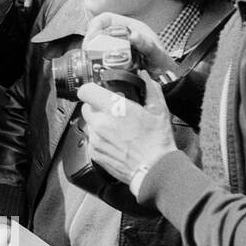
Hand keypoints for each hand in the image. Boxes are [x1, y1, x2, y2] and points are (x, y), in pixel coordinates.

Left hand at [79, 71, 178, 190]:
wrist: (155, 169)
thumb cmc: (157, 142)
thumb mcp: (159, 110)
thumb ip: (150, 89)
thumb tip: (145, 77)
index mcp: (114, 109)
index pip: (86, 91)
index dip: (92, 89)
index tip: (99, 92)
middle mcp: (100, 123)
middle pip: (87, 107)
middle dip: (97, 107)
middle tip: (113, 112)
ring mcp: (95, 139)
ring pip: (90, 124)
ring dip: (99, 124)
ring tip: (118, 130)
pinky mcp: (94, 152)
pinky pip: (92, 140)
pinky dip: (100, 139)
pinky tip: (116, 142)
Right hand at [84, 12, 179, 77]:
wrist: (165, 78)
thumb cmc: (163, 63)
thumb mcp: (157, 54)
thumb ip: (148, 45)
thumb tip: (134, 36)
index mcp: (130, 27)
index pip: (105, 19)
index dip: (94, 26)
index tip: (90, 40)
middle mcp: (121, 35)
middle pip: (97, 32)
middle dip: (89, 41)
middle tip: (87, 54)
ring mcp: (116, 47)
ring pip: (96, 44)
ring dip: (91, 52)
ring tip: (89, 63)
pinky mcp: (113, 59)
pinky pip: (98, 57)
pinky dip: (94, 62)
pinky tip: (94, 69)